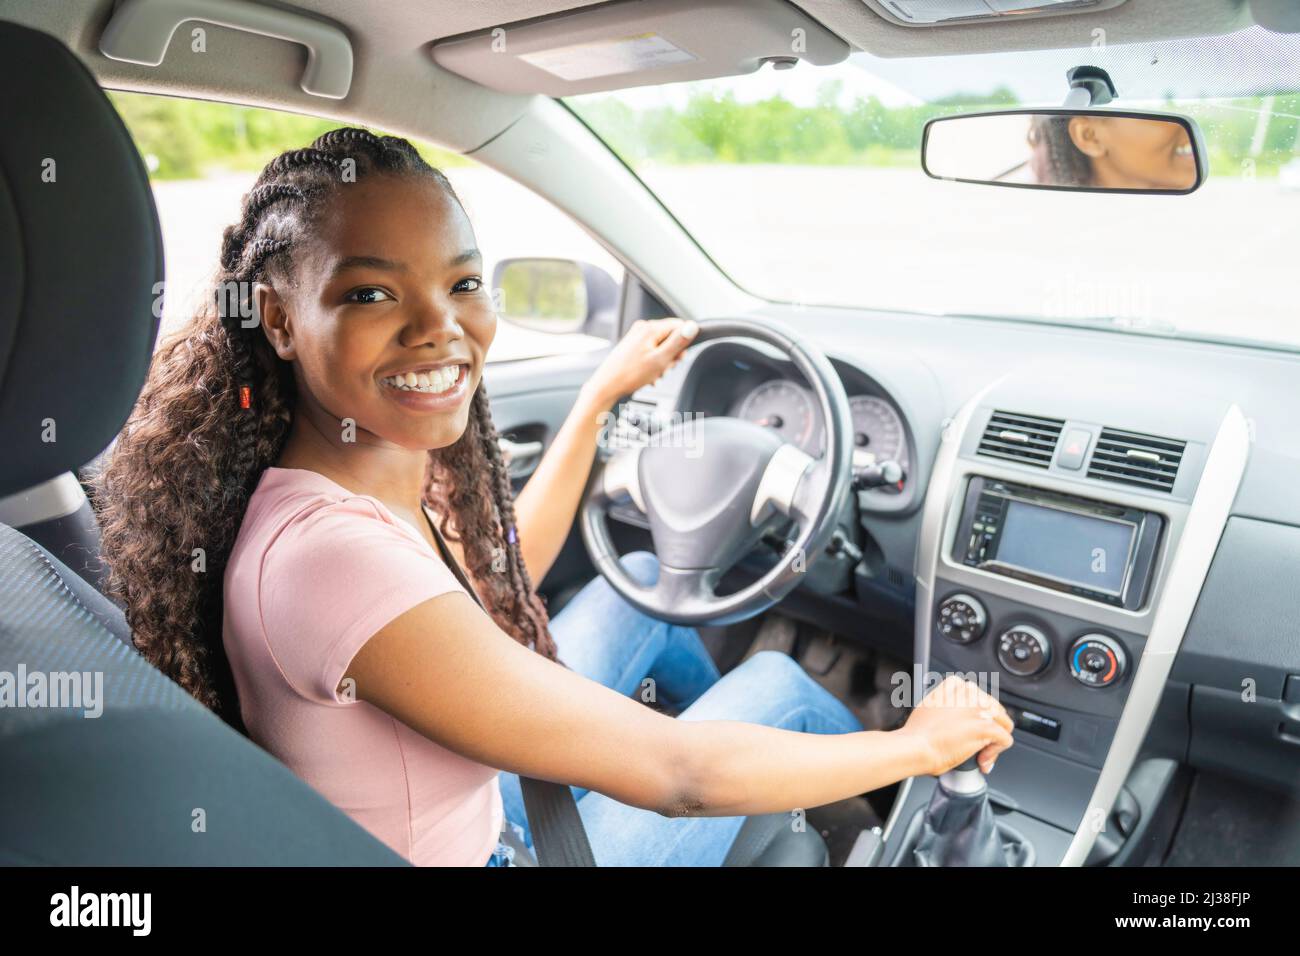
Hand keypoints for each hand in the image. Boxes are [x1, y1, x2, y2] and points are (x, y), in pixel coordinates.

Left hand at [584, 318, 699, 404]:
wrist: (607, 385)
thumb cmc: (630, 374)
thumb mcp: (660, 359)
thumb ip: (678, 342)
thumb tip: (692, 326)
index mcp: (650, 328)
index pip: (679, 326)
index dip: (683, 343)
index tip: (678, 358)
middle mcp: (642, 328)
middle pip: (670, 337)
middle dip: (671, 356)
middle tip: (663, 369)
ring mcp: (636, 337)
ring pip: (661, 347)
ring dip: (662, 363)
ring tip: (654, 375)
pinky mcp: (632, 346)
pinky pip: (651, 352)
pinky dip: (653, 364)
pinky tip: (648, 376)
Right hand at [897, 675, 1014, 776]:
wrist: (915, 747)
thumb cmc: (917, 734)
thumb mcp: (930, 706)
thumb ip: (947, 703)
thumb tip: (958, 715)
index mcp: (956, 685)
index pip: (981, 699)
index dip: (978, 718)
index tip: (970, 731)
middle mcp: (970, 692)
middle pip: (995, 711)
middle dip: (989, 730)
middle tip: (976, 746)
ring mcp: (980, 709)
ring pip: (1004, 725)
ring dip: (994, 742)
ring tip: (979, 755)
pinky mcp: (987, 727)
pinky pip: (1005, 740)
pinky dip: (995, 754)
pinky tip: (981, 761)